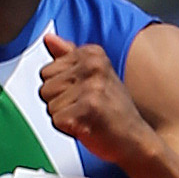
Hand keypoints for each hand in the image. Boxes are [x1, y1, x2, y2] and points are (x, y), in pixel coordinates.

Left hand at [38, 36, 153, 167]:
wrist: (134, 139)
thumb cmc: (112, 109)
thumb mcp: (93, 75)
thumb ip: (68, 56)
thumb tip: (48, 38)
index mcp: (93, 54)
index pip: (47, 71)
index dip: (60, 88)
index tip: (81, 93)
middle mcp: (93, 67)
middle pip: (44, 87)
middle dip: (58, 102)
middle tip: (83, 107)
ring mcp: (91, 88)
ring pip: (49, 105)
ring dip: (63, 116)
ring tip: (86, 115)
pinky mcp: (87, 109)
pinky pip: (56, 120)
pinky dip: (68, 128)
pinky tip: (87, 126)